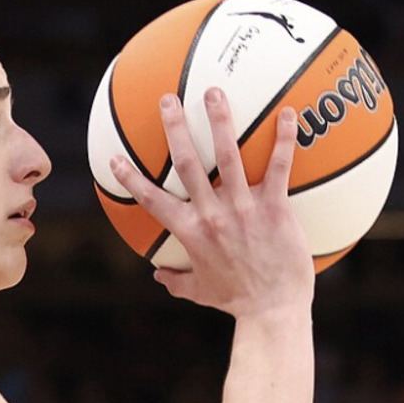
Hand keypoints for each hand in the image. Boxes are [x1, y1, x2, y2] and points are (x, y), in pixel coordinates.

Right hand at [110, 88, 313, 317]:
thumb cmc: (236, 301)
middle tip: (167, 99)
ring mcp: (243, 209)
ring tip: (214, 92)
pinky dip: (284, 140)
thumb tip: (158, 276)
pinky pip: (278, 168)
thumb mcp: (200, 291)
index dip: (130, 178)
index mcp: (189, 232)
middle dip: (175, 128)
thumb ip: (176, 281)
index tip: (114, 159)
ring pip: (228, 156)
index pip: (151, 200)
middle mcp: (211, 214)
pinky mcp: (274, 208)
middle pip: (186, 164)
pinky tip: (289, 114)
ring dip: (220, 121)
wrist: (272, 310)